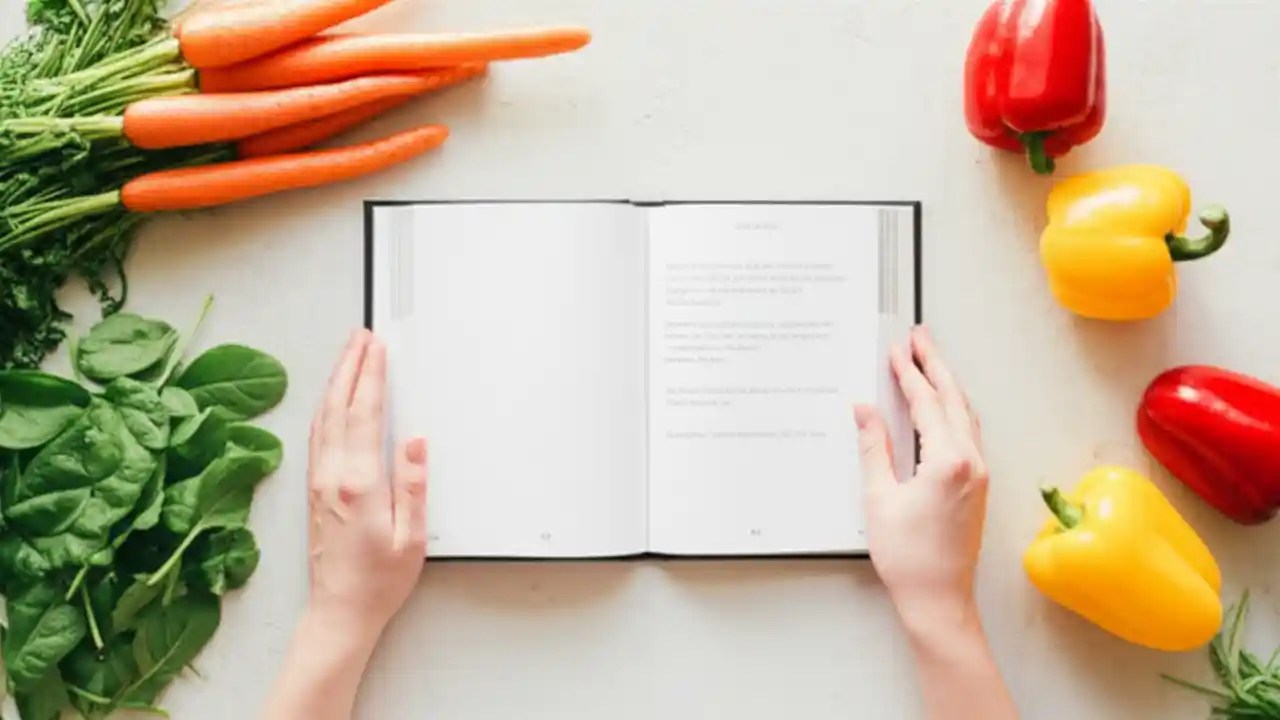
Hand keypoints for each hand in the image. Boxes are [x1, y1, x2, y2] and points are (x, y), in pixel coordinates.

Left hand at [307, 329, 427, 637]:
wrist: (339, 612)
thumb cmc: (378, 581)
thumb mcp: (411, 537)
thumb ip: (413, 485)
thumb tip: (414, 442)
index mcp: (358, 484)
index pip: (364, 415)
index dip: (371, 376)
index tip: (377, 347)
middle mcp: (332, 478)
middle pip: (338, 407)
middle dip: (350, 366)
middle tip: (360, 336)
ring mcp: (318, 483)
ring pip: (323, 418)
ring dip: (335, 382)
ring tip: (347, 356)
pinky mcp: (313, 492)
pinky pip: (317, 436)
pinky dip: (325, 408)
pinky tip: (331, 401)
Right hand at [855, 326, 988, 635]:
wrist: (939, 599)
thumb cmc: (909, 559)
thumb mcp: (879, 498)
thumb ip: (873, 447)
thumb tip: (865, 411)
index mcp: (948, 461)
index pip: (927, 403)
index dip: (909, 374)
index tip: (898, 351)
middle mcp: (972, 463)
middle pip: (954, 399)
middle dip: (935, 365)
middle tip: (920, 338)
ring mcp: (980, 474)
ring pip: (966, 414)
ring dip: (947, 384)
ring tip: (930, 361)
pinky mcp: (978, 485)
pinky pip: (970, 433)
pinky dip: (955, 409)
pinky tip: (943, 405)